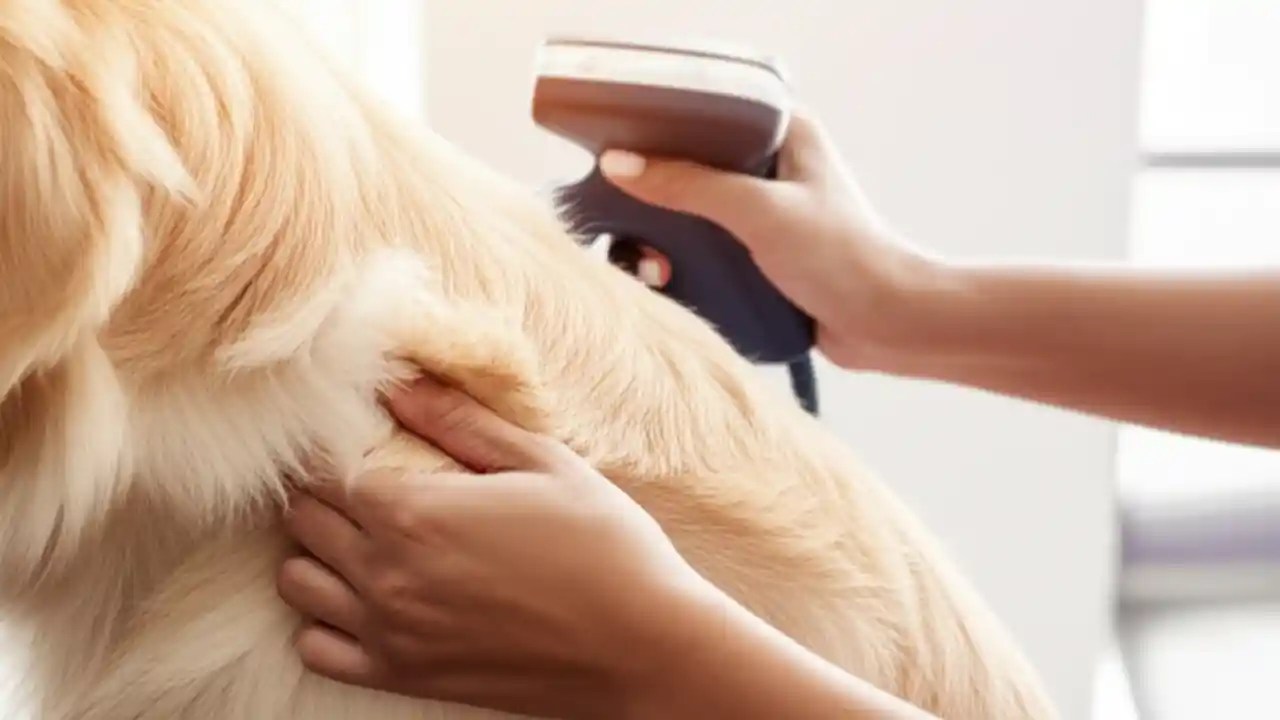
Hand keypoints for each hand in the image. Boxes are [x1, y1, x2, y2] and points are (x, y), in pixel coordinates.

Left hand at [277, 376, 723, 718]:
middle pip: (303, 518)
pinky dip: (325, 621)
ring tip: (364, 536)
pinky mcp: (403, 677)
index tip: (356, 435)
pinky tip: (368, 599)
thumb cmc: (604, 545)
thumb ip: (461, 422)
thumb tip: (398, 384)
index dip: (332, 444)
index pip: (323, 466)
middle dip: (323, 490)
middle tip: (365, 477)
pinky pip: (316, 649)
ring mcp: (389, 631)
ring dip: (317, 551)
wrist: (643, 648)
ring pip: (296, 581)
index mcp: (413, 511)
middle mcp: (384, 573)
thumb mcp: (543, 463)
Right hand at [598, 107, 947, 369]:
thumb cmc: (842, 257)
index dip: (659, 131)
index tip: (620, 158)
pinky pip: (701, 250)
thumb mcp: (760, 213)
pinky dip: (680, 265)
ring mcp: (762, 212)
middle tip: (635, 230)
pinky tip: (669, 281)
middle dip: (653, 201)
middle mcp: (770, 165)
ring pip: (687, 214)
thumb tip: (620, 164)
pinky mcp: (757, 254)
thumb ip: (691, 186)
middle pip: (686, 167)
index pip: (705, 113)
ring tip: (656, 269)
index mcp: (783, 130)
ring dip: (662, 241)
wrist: (888, 325)